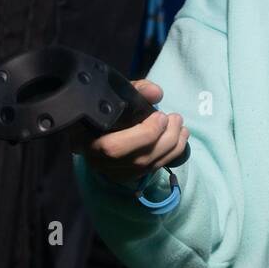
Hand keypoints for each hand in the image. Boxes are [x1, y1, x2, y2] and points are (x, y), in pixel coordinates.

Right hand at [68, 79, 188, 185]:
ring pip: (149, 166)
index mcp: (87, 140)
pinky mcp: (127, 177)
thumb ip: (137, 90)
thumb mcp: (117, 94)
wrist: (91, 128)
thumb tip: (156, 93)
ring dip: (174, 147)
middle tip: (176, 118)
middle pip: (138, 159)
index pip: (114, 147)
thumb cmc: (105, 109)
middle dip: (165, 138)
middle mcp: (99, 161)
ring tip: (181, 127)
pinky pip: (153, 170)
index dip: (144, 134)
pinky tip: (180, 139)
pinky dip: (172, 155)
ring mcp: (113, 172)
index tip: (160, 115)